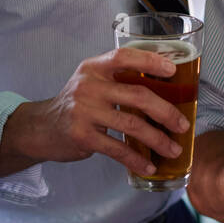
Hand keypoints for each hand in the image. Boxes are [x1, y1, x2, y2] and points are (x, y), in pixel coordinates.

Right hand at [6, 47, 191, 176]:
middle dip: (166, 111)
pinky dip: (136, 159)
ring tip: (173, 150)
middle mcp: (89, 86)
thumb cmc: (76, 105)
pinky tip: (148, 165)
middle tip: (183, 125)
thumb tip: (166, 92)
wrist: (41, 128)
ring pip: (131, 124)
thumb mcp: (92, 83)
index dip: (150, 61)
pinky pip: (117, 149)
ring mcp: (84, 111)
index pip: (124, 57)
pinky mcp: (82, 136)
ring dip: (157, 139)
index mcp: (95, 68)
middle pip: (137, 95)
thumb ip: (119, 81)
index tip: (173, 70)